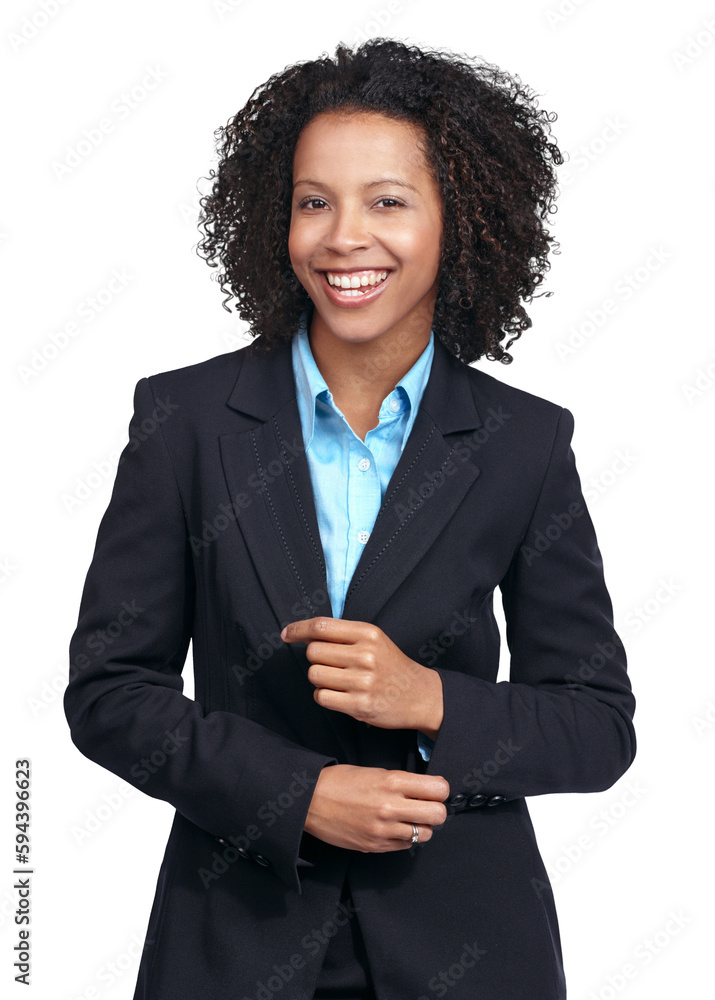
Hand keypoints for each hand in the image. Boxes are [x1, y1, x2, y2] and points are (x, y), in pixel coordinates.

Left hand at [281, 617, 442, 734]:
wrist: (421, 695)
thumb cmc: (391, 666)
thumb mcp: (375, 640)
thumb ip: (344, 635)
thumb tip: (303, 633)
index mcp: (368, 634)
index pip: (321, 627)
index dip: (298, 629)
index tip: (286, 634)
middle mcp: (365, 655)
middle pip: (313, 652)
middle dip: (316, 658)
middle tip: (332, 664)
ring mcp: (363, 681)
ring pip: (314, 675)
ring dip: (320, 679)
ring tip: (338, 680)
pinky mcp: (360, 705)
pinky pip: (322, 697)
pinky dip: (324, 696)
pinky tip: (340, 694)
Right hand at [304, 764, 449, 851]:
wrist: (309, 802)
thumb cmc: (340, 782)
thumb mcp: (374, 771)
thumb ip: (401, 782)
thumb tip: (425, 791)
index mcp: (392, 781)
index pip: (439, 789)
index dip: (440, 790)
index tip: (435, 790)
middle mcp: (391, 807)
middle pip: (439, 815)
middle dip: (437, 810)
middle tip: (427, 806)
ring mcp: (384, 830)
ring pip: (426, 834)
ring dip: (422, 826)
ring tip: (409, 818)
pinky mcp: (376, 846)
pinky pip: (406, 845)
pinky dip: (405, 838)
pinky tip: (394, 828)